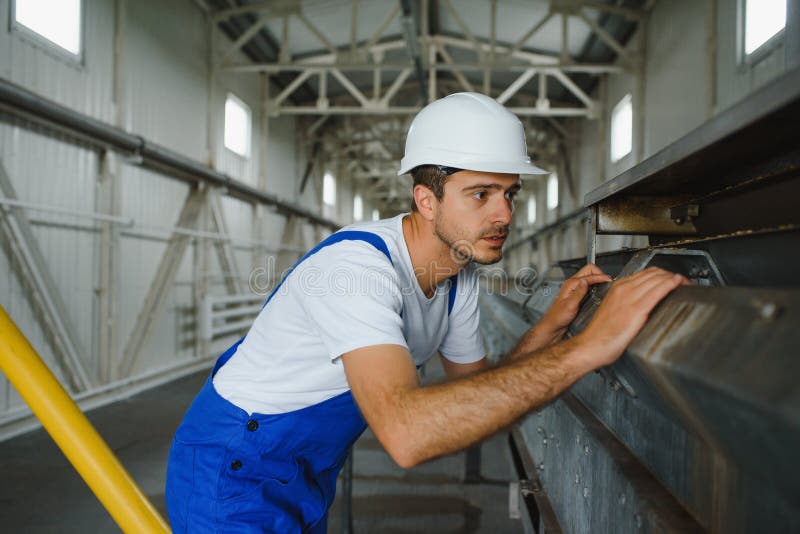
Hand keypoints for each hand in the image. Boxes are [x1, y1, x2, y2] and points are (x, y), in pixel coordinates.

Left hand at [536, 264, 611, 344]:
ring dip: (598, 279)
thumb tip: (585, 281)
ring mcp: (575, 288)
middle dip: (599, 273)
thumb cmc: (558, 317)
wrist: (553, 325)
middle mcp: (572, 284)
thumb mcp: (570, 305)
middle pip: (589, 270)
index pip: (589, 275)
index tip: (609, 281)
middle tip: (608, 281)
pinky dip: (595, 285)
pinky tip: (599, 292)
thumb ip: (578, 293)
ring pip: (589, 277)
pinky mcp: (578, 294)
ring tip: (606, 285)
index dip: (600, 277)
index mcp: (570, 284)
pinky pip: (588, 285)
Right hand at [575, 266, 689, 369]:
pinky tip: (678, 283)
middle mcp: (623, 289)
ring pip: (657, 278)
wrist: (590, 346)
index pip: (645, 273)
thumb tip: (643, 303)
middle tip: (683, 282)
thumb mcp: (613, 311)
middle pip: (653, 273)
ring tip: (685, 284)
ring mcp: (629, 298)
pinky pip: (657, 291)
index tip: (672, 279)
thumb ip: (627, 303)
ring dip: (674, 278)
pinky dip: (669, 284)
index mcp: (617, 288)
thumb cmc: (600, 335)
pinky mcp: (636, 309)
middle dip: (670, 274)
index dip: (662, 274)